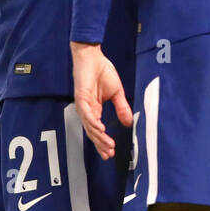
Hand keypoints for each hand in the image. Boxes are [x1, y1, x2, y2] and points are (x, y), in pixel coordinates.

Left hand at [72, 41, 131, 159]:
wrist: (92, 56)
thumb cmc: (102, 71)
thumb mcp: (117, 93)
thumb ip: (121, 108)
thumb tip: (129, 123)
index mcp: (95, 109)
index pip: (97, 130)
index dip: (103, 142)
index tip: (110, 153)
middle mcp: (87, 110)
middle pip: (92, 132)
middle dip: (101, 144)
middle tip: (109, 154)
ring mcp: (83, 104)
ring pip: (89, 125)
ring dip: (98, 137)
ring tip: (108, 146)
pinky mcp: (81, 97)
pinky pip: (86, 113)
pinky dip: (93, 122)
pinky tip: (101, 129)